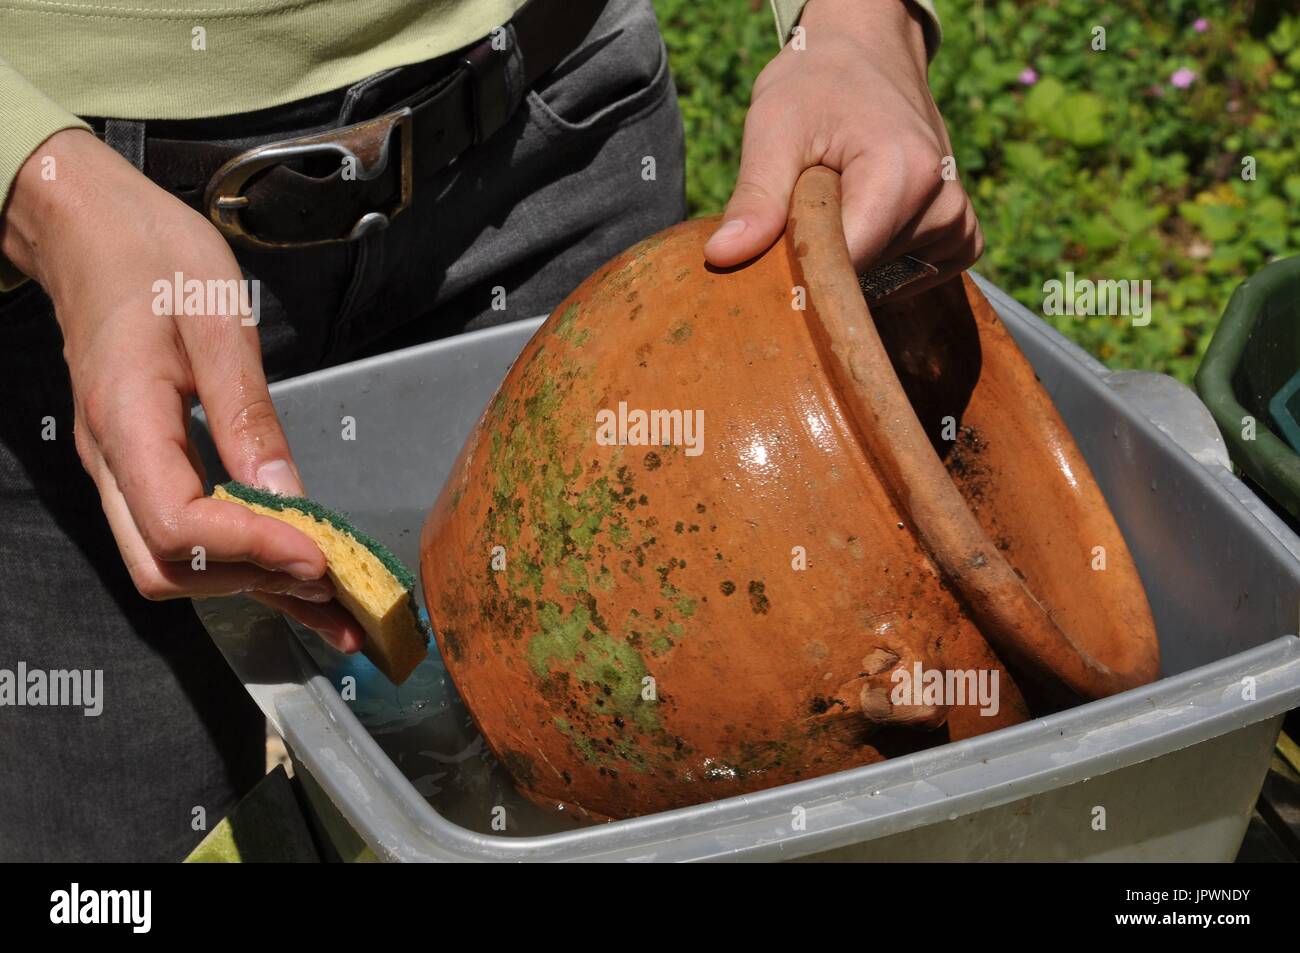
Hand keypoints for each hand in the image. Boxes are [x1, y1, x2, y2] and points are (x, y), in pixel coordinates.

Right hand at [0, 129, 362, 651]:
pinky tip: (297, 579)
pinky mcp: (148, 468)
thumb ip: (248, 415)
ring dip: (255, 587)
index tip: (319, 555)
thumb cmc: (150, 258)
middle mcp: (114, 462)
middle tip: (339, 587)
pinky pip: (189, 534)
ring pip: (177, 562)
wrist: (88, 229)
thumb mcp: (215, 321)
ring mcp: (124, 471)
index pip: (180, 523)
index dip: (252, 548)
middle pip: (170, 565)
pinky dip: (243, 564)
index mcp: (125, 422)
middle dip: (256, 583)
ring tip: (334, 606)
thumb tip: (286, 498)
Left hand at [705, 0, 981, 293]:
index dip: (800, 269)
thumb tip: (720, 257)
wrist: (867, 55)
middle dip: (820, 255)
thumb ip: (755, 198)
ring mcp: (957, 223)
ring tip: (839, 196)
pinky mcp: (960, 235)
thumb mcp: (775, 128)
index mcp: (903, 175)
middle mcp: (944, 204)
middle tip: (804, 202)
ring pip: (881, 282)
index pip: (845, 266)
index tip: (773, 251)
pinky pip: (914, 277)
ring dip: (848, 254)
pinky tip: (864, 219)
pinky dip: (880, 261)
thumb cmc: (817, 83)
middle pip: (861, 277)